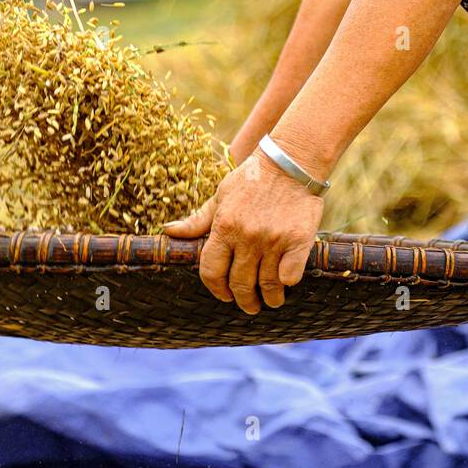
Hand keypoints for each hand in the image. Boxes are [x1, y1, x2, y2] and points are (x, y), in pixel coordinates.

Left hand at [162, 146, 324, 313]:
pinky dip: (287, 281)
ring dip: (269, 298)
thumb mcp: (220, 196)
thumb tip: (168, 231)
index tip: (224, 295)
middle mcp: (247, 236)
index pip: (211, 272)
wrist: (290, 162)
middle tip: (249, 304)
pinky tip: (286, 282)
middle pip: (240, 284)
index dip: (216, 289)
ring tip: (272, 299)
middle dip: (244, 300)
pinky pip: (291, 275)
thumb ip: (197, 220)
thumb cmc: (251, 179)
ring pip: (268, 284)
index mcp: (224, 227)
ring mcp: (273, 239)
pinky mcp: (298, 239)